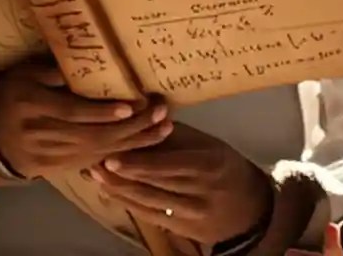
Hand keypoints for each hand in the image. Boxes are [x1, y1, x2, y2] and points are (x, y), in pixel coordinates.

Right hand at [0, 62, 170, 178]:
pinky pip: (97, 162)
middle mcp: (43, 135)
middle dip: (131, 127)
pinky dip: (124, 153)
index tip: (130, 108)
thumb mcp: (22, 75)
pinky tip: (147, 143)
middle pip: (92, 135)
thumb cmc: (12, 97)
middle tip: (161, 113)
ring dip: (135, 141)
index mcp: (31, 106)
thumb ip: (49, 72)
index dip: (100, 113)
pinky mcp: (62, 169)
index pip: (70, 113)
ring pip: (99, 151)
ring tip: (164, 127)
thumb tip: (76, 68)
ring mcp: (53, 157)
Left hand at [91, 121, 272, 247]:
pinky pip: (149, 215)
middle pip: (153, 184)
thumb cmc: (226, 168)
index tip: (111, 155)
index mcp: (208, 164)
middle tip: (93, 161)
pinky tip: (110, 191)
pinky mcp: (181, 228)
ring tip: (94, 175)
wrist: (249, 209)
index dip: (138, 163)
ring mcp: (190, 214)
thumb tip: (145, 112)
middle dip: (121, 175)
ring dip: (118, 189)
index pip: (168, 165)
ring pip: (147, 201)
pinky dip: (126, 202)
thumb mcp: (209, 145)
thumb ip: (176, 135)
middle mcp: (200, 191)